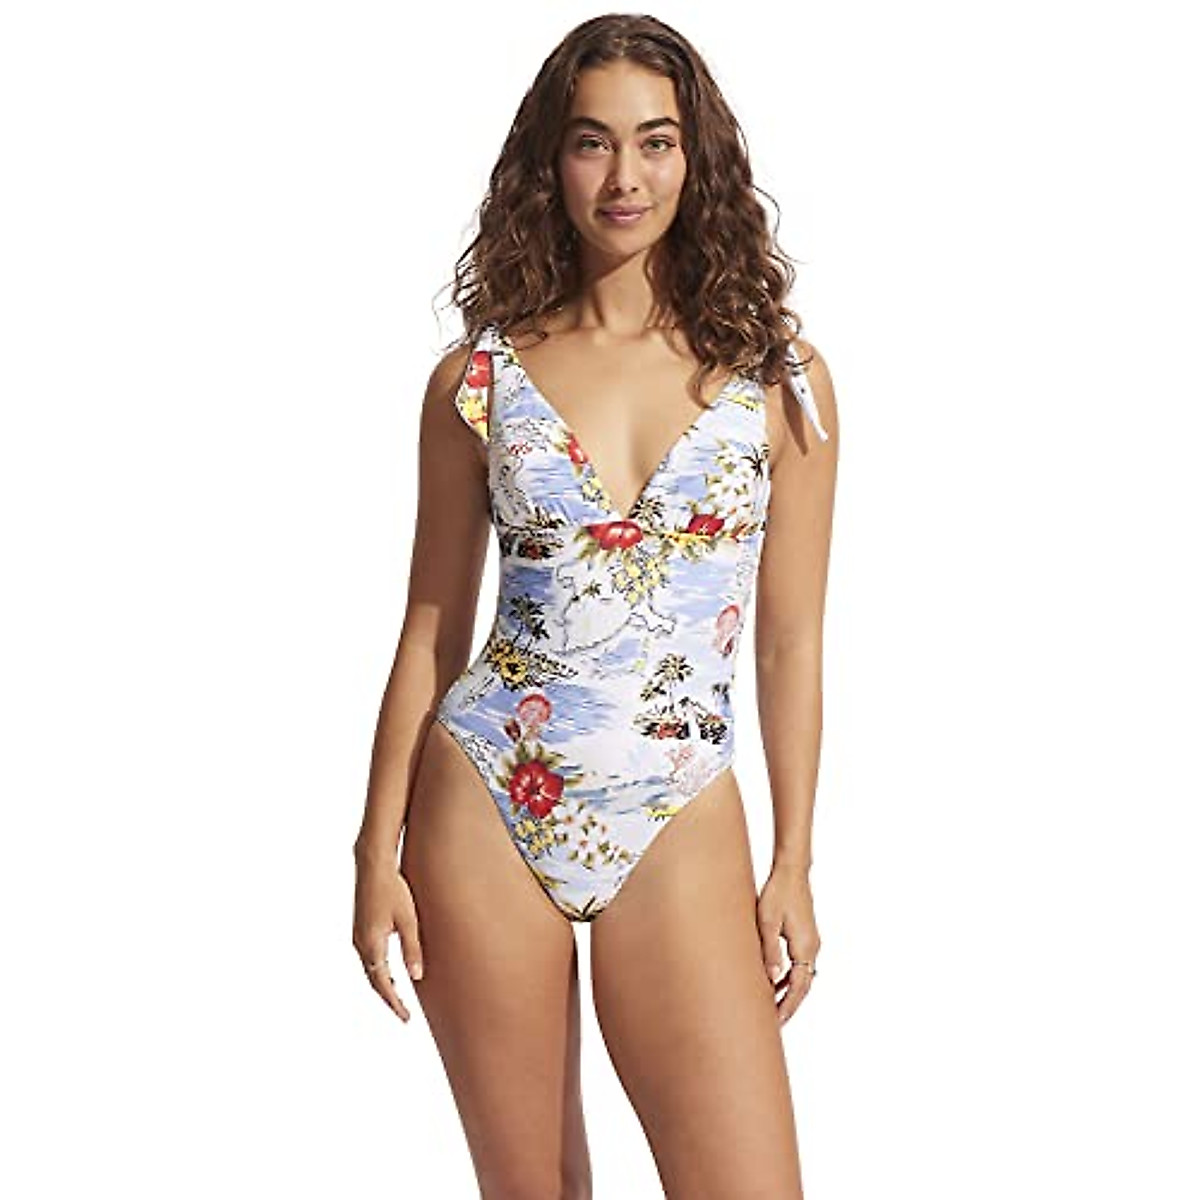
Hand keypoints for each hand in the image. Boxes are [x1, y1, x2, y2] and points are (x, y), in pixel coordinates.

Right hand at [352, 853, 423, 1022]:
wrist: (373, 865)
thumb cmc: (394, 889)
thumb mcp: (409, 920)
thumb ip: (412, 949)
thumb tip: (416, 976)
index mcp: (372, 945)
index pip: (383, 984)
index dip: (394, 1003)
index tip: (406, 1018)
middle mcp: (360, 944)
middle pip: (374, 980)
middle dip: (388, 998)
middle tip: (404, 1014)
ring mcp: (357, 936)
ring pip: (369, 970)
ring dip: (382, 984)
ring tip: (399, 997)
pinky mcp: (360, 928)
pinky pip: (368, 958)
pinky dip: (378, 970)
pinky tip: (389, 971)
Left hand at [756, 865, 819, 1026]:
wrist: (792, 871)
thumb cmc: (777, 893)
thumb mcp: (767, 922)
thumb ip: (769, 951)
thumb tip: (771, 980)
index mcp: (805, 947)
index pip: (799, 987)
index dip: (787, 1006)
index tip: (776, 1023)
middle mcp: (812, 947)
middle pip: (803, 986)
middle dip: (789, 1005)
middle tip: (774, 1024)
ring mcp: (811, 942)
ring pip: (802, 975)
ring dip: (789, 991)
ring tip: (772, 1007)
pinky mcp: (806, 936)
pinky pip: (800, 964)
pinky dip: (789, 976)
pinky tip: (775, 981)